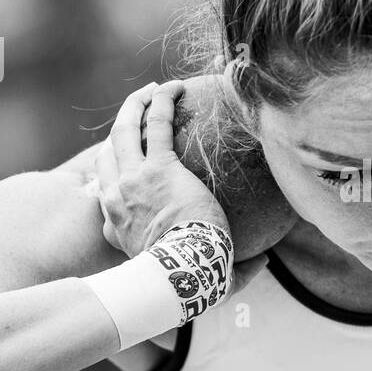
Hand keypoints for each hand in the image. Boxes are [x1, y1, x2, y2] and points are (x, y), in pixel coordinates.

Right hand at [94, 80, 267, 294]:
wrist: (182, 275)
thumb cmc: (191, 283)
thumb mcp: (201, 278)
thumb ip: (235, 268)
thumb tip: (266, 262)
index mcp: (116, 224)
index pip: (105, 190)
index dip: (112, 173)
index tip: (128, 165)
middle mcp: (117, 198)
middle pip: (108, 153)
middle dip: (120, 129)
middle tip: (135, 113)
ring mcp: (133, 180)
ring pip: (123, 131)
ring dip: (134, 106)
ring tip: (151, 91)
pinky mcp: (157, 167)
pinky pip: (155, 123)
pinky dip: (160, 102)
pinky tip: (175, 87)